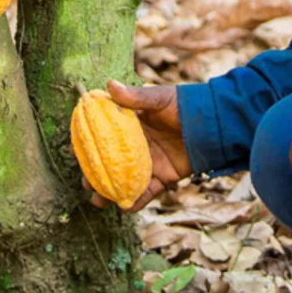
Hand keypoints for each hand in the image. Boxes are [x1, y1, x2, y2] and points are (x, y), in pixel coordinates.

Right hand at [84, 80, 192, 212]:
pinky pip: (146, 193)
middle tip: (86, 183)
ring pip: (124, 181)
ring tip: (98, 200)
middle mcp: (136, 146)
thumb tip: (110, 85)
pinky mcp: (163, 178)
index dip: (89, 146)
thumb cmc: (185, 106)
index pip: (104, 137)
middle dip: (96, 175)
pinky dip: (135, 202)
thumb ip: (137, 96)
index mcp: (131, 126)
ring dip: (110, 192)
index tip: (77, 154)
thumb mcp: (160, 99)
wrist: (215, 125)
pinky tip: (124, 207)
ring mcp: (148, 163)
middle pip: (110, 163)